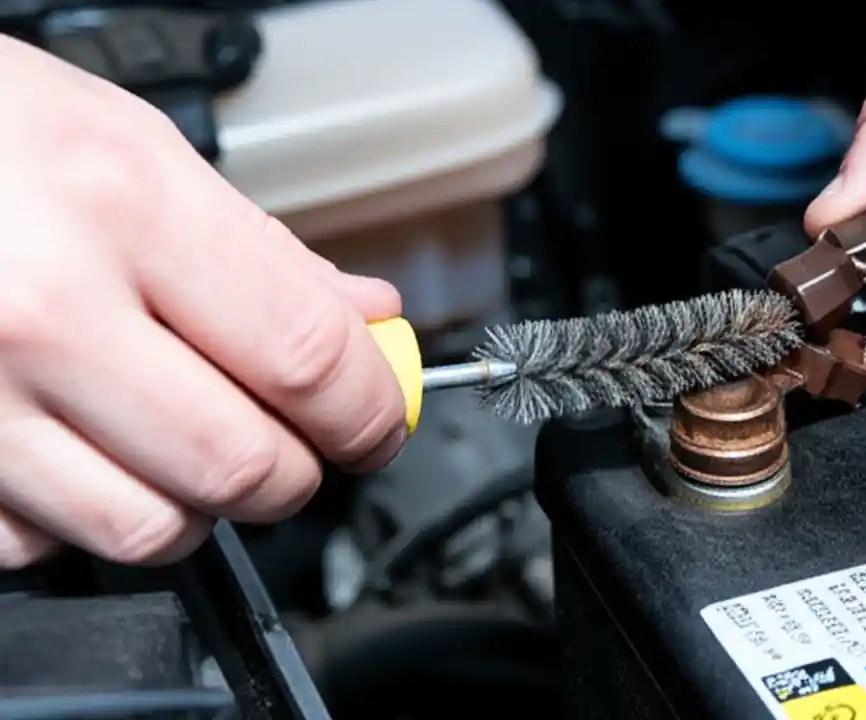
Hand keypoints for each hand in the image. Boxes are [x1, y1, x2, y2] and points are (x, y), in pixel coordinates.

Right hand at [0, 38, 408, 567]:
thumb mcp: (136, 147)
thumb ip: (264, 252)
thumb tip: (365, 323)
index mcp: (122, 209)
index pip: (308, 359)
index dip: (371, 407)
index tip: (380, 416)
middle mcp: (43, 312)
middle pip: (243, 465)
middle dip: (300, 467)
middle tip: (300, 437)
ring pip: (153, 527)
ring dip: (203, 501)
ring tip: (189, 437)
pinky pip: (45, 544)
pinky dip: (87, 512)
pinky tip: (82, 444)